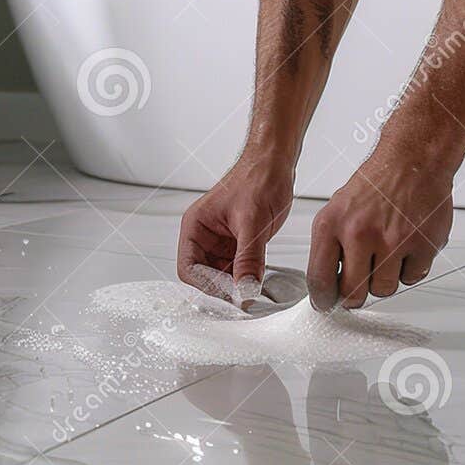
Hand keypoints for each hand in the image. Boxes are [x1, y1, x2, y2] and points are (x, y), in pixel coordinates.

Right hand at [177, 156, 294, 306]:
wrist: (275, 164)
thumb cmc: (258, 178)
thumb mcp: (253, 222)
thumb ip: (249, 258)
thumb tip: (245, 289)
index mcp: (195, 227)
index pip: (189, 269)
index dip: (206, 286)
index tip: (229, 297)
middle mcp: (204, 238)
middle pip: (203, 277)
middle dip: (221, 290)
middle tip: (243, 300)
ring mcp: (221, 244)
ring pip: (222, 278)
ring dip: (235, 287)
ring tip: (253, 295)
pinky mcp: (238, 247)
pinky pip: (238, 271)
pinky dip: (247, 280)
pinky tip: (259, 285)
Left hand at [308, 155, 452, 309]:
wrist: (412, 162)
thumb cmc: (374, 187)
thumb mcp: (335, 211)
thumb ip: (328, 249)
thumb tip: (326, 288)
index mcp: (331, 225)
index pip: (319, 279)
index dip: (323, 300)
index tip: (327, 305)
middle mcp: (360, 234)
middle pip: (353, 294)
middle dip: (355, 294)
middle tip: (360, 282)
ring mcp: (393, 241)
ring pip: (384, 290)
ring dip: (385, 279)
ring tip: (386, 253)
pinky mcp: (423, 245)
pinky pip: (411, 278)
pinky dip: (410, 268)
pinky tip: (407, 245)